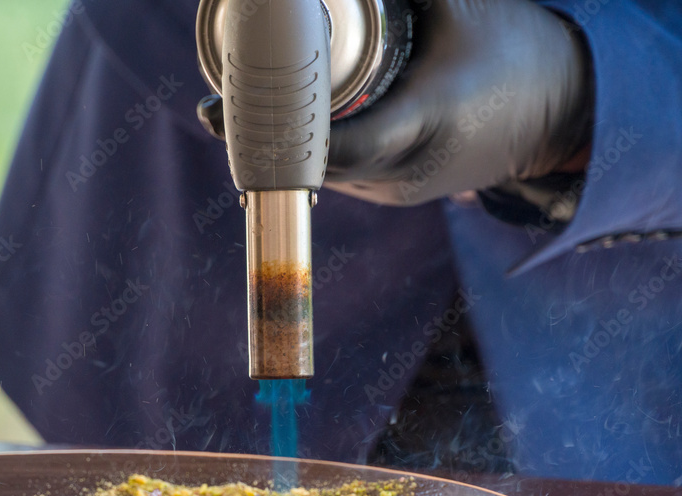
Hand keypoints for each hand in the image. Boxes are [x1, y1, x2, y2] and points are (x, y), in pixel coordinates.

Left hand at [197, 0, 593, 206]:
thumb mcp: (463, 8)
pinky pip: (339, 174)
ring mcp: (398, 188)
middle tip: (222, 99)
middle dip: (263, 134)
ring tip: (246, 105)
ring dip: (283, 143)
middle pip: (311, 163)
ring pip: (321, 173)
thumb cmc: (517, 53)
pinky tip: (287, 122)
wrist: (563, 112)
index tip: (219, 112)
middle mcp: (404, 170)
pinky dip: (309, 150)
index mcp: (424, 123)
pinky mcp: (395, 190)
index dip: (270, 133)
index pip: (329, 144)